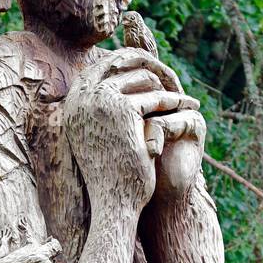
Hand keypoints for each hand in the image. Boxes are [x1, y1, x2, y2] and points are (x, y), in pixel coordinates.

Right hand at [64, 49, 198, 213]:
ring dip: (165, 86)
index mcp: (73, 100)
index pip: (104, 64)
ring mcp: (101, 100)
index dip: (131, 63)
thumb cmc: (109, 172)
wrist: (112, 202)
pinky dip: (175, 103)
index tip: (154, 73)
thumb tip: (121, 74)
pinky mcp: (123, 109)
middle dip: (151, 67)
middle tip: (172, 79)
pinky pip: (156, 97)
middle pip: (123, 60)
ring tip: (181, 98)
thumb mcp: (99, 133)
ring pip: (143, 77)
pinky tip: (189, 107)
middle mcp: (81, 96)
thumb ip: (103, 105)